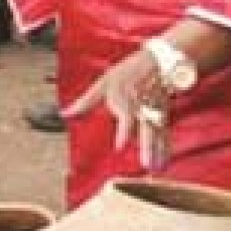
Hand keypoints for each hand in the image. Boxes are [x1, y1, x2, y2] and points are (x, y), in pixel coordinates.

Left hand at [64, 46, 172, 169]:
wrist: (156, 62)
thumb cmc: (125, 74)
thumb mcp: (103, 84)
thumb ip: (86, 102)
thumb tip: (64, 114)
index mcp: (126, 99)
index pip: (127, 116)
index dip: (124, 131)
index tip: (120, 147)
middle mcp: (143, 107)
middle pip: (147, 128)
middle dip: (148, 147)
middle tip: (146, 164)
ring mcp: (155, 112)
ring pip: (158, 134)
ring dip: (158, 151)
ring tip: (156, 168)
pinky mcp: (162, 116)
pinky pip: (165, 133)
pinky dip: (165, 147)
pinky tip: (164, 161)